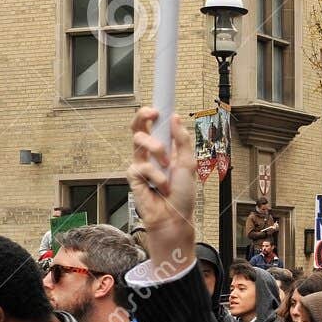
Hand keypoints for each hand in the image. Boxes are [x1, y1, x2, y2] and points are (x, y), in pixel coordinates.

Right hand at [130, 107, 197, 276]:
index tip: (157, 103)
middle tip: (152, 112)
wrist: (175, 217)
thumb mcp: (188, 163)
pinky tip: (161, 187)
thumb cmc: (183, 193)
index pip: (154, 125)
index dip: (152, 112)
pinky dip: (156, 176)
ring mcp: (140, 164)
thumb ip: (182, 140)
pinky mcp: (133, 176)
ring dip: (156, 150)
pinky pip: (141, 166)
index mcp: (164, 148)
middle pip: (138, 126)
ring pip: (139, 141)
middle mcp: (149, 153)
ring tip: (166, 165)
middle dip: (143, 115)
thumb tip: (175, 117)